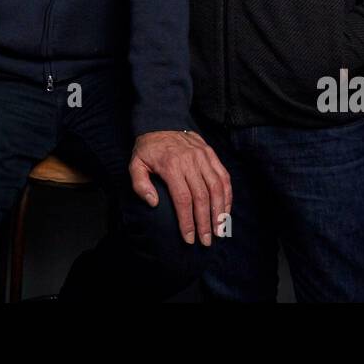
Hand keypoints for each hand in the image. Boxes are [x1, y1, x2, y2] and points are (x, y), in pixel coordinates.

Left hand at [129, 130, 231, 246]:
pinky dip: (227, 195)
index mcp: (171, 165)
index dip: (187, 221)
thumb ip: (140, 184)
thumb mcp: (135, 164)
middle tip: (207, 241)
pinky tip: (225, 211)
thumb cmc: (149, 149)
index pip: (183, 199)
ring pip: (217, 188)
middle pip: (202, 197)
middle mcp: (190, 161)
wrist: (162, 122)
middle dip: (205, 222)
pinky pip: (224, 177)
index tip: (189, 238)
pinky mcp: (211, 154)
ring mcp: (203, 156)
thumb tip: (153, 203)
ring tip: (220, 231)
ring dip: (220, 212)